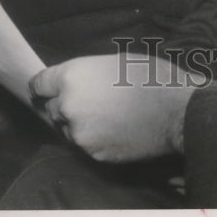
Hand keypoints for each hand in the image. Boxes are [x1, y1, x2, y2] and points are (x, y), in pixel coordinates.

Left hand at [30, 54, 202, 162]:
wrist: (177, 111)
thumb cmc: (152, 77)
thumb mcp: (115, 62)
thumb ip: (87, 76)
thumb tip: (74, 85)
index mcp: (72, 77)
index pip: (39, 84)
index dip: (45, 86)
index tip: (48, 89)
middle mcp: (68, 106)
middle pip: (52, 108)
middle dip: (65, 105)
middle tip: (91, 101)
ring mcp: (79, 134)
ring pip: (68, 129)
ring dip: (80, 124)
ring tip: (108, 116)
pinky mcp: (93, 154)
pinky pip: (86, 145)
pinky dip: (95, 139)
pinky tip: (116, 129)